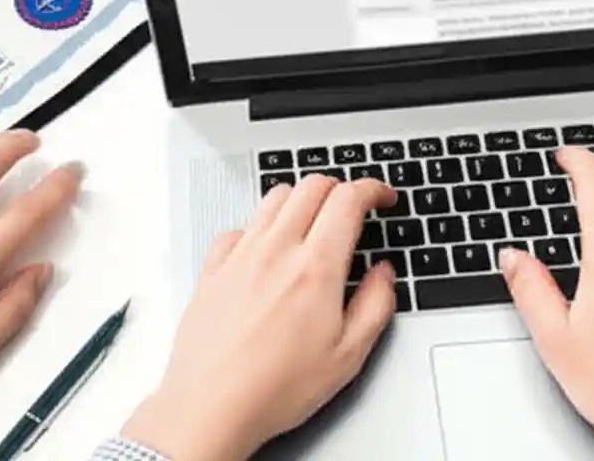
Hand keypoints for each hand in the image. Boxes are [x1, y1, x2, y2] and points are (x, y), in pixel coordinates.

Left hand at [123, 176, 398, 459]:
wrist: (210, 407)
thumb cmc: (274, 389)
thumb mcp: (347, 357)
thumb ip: (375, 306)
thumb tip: (383, 275)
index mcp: (316, 268)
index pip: (348, 199)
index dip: (373, 188)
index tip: (382, 197)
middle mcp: (276, 251)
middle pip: (312, 186)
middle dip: (340, 188)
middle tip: (352, 208)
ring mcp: (240, 255)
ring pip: (274, 197)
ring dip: (301, 199)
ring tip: (313, 223)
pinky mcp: (213, 268)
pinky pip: (240, 227)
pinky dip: (260, 227)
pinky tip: (266, 251)